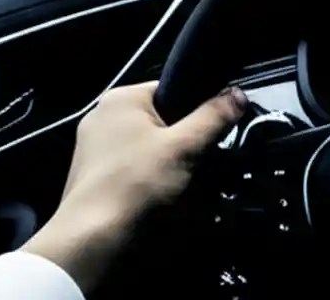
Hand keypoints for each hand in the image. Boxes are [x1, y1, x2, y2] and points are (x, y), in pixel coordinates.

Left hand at [22, 82, 245, 293]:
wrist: (91, 240)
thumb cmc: (136, 184)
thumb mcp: (185, 147)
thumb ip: (213, 117)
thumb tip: (238, 94)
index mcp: (121, 99)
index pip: (173, 89)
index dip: (200, 109)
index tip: (216, 133)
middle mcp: (103, 116)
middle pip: (162, 120)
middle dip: (185, 140)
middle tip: (203, 161)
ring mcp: (94, 148)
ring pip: (149, 146)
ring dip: (170, 162)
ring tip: (184, 183)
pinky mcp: (93, 176)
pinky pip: (134, 167)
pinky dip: (150, 178)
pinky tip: (160, 196)